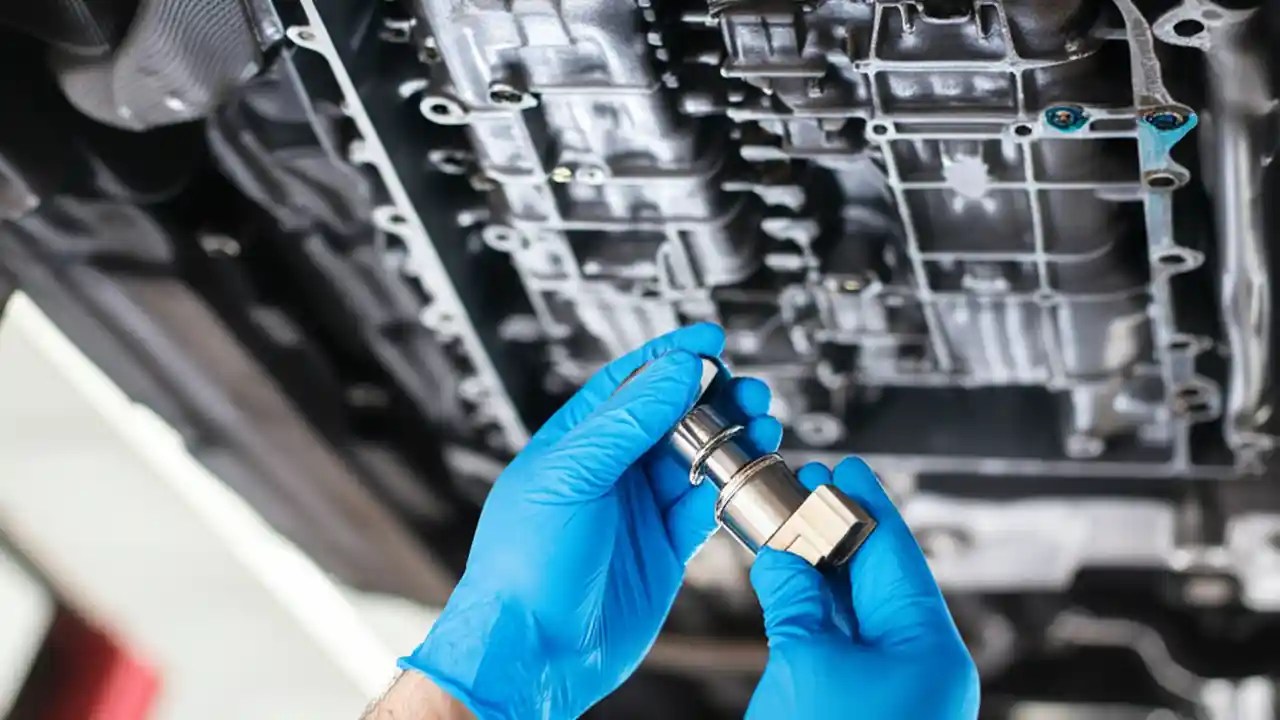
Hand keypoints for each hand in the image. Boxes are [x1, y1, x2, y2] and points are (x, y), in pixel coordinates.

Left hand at [399, 324, 782, 719]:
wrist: (532, 649)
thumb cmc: (524, 564)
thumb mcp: (571, 476)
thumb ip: (627, 421)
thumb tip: (674, 371)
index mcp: (579, 441)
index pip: (631, 380)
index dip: (672, 356)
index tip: (710, 340)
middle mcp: (611, 471)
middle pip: (675, 416)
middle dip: (716, 398)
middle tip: (749, 390)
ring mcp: (639, 510)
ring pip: (699, 460)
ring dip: (732, 441)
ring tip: (760, 429)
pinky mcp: (664, 549)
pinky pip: (706, 509)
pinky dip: (728, 492)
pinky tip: (740, 482)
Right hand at [747, 459, 979, 719]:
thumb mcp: (806, 661)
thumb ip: (793, 601)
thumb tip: (780, 556)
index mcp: (928, 647)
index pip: (897, 555)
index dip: (868, 505)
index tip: (848, 470)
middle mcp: (919, 664)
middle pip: (877, 579)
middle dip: (837, 532)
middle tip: (807, 490)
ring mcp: (894, 686)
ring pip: (858, 612)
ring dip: (821, 571)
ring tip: (788, 531)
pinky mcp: (865, 704)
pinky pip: (844, 643)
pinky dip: (816, 610)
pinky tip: (789, 588)